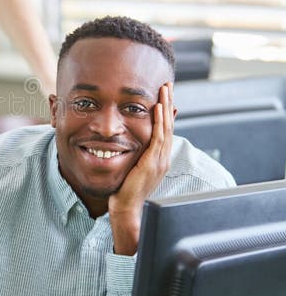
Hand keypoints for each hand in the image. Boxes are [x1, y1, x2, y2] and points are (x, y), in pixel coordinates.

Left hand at [108, 82, 174, 255]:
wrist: (127, 210)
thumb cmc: (126, 192)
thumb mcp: (132, 168)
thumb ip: (135, 155)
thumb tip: (130, 143)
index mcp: (159, 158)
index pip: (165, 129)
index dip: (166, 110)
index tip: (164, 95)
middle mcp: (163, 157)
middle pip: (169, 124)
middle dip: (168, 103)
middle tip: (167, 84)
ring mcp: (160, 160)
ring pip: (166, 127)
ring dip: (165, 106)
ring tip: (165, 89)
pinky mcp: (152, 163)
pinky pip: (158, 138)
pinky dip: (159, 122)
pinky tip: (158, 108)